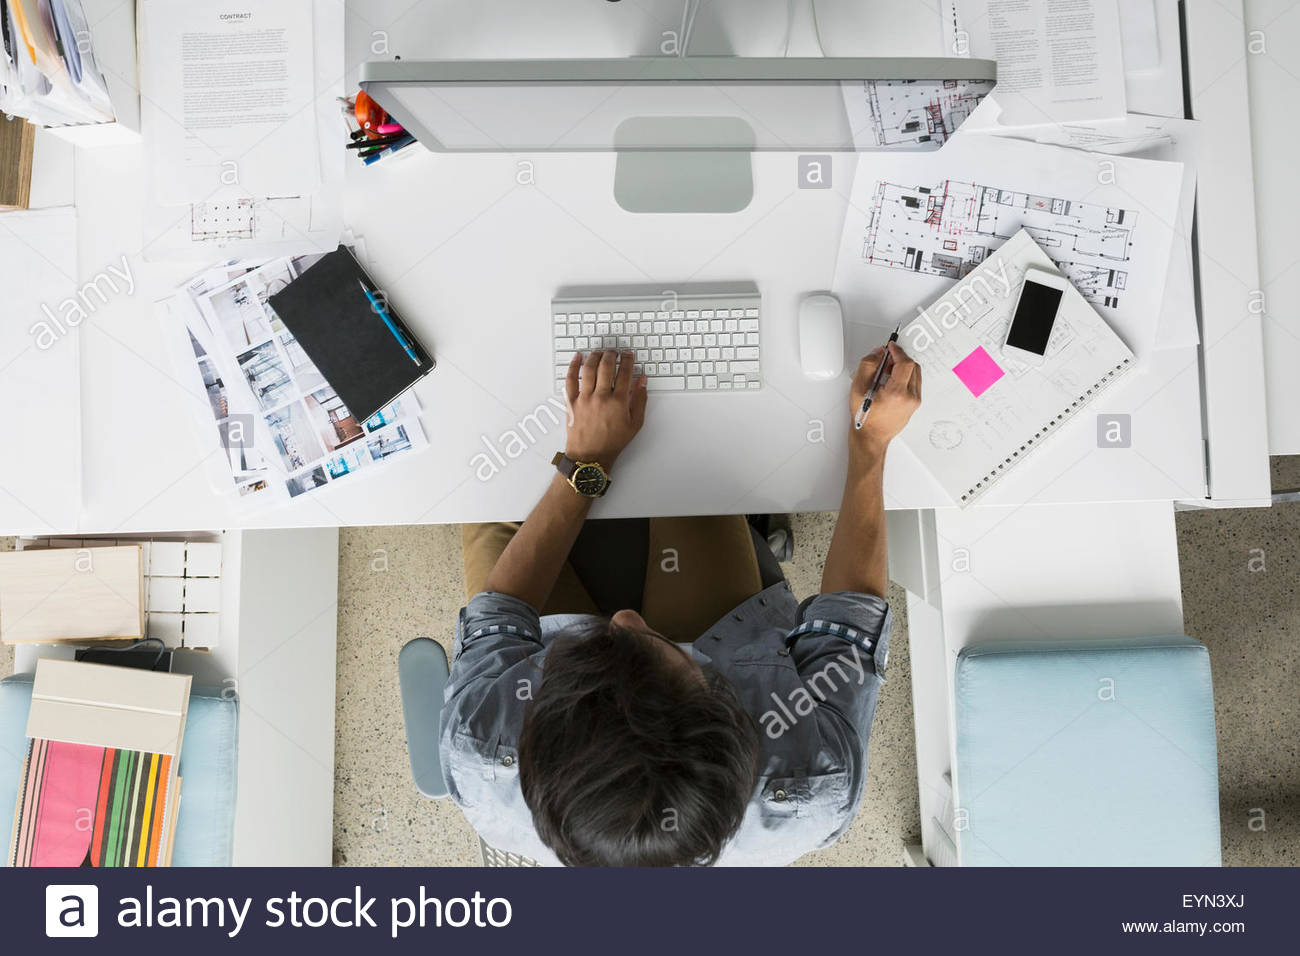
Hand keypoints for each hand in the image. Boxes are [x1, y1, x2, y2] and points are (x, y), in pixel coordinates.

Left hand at [563, 350, 647, 467]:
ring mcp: (584, 398)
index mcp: (618, 402)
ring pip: (589, 369)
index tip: (628, 355)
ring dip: (595, 356)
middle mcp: (601, 397)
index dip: (628, 360)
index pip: (625, 373)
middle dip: (612, 355)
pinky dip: (573, 366)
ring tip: (600, 352)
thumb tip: (642, 382)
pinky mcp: (571, 402)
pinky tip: (577, 357)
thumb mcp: (635, 424)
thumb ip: (640, 400)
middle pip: (607, 367)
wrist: (590, 455)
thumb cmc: (612, 442)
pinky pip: (570, 379)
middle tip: (614, 352)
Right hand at [850, 342, 920, 455]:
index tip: (891, 346)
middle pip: (912, 366)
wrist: (871, 437)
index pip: (905, 363)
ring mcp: (914, 402)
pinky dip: (905, 376)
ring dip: (903, 367)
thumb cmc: (865, 418)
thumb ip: (868, 365)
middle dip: (899, 358)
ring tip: (886, 371)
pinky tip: (891, 380)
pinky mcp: (914, 404)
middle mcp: (910, 397)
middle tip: (886, 359)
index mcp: (897, 393)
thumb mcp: (858, 388)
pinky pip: (914, 383)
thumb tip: (879, 353)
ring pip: (915, 373)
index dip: (898, 351)